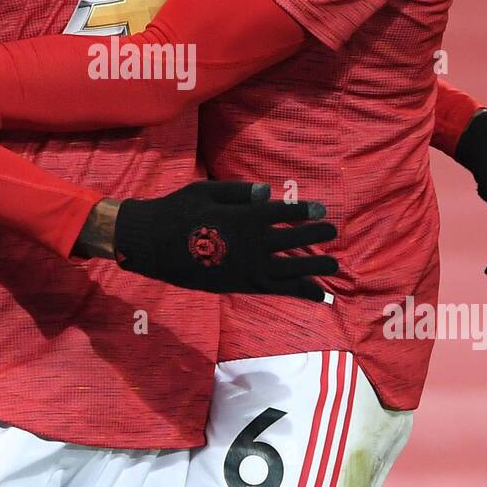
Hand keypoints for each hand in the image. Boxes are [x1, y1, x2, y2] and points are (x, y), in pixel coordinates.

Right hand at [113, 180, 338, 298]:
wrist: (152, 244)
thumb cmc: (177, 211)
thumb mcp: (205, 191)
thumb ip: (238, 192)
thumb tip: (267, 191)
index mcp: (243, 217)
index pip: (282, 212)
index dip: (304, 210)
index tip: (320, 209)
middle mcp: (251, 244)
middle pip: (292, 239)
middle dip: (315, 235)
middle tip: (332, 231)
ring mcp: (248, 267)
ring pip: (291, 268)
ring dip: (314, 266)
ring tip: (334, 266)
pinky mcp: (241, 285)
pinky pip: (278, 290)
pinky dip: (300, 292)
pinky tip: (318, 295)